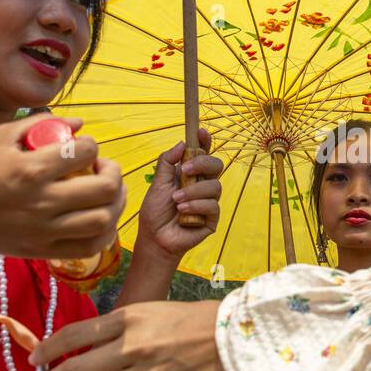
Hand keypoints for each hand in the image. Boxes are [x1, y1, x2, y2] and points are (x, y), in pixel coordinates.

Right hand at [0, 116, 125, 260]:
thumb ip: (40, 124)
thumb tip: (80, 123)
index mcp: (30, 169)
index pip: (84, 152)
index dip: (92, 145)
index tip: (84, 148)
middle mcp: (41, 201)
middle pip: (104, 188)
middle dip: (113, 172)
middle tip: (103, 168)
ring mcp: (43, 229)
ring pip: (103, 220)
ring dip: (114, 203)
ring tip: (107, 194)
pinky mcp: (42, 250)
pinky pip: (89, 247)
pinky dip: (105, 233)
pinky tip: (100, 218)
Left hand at [33, 300, 224, 370]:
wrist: (228, 337)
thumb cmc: (185, 320)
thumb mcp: (146, 311)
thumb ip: (115, 329)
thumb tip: (80, 349)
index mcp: (128, 318)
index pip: (75, 334)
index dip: (49, 348)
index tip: (35, 358)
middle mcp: (133, 346)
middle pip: (79, 368)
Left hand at [137, 127, 223, 259]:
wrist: (155, 238)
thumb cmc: (155, 211)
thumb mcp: (158, 183)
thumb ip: (168, 162)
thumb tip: (182, 143)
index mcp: (191, 174)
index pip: (203, 153)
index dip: (205, 141)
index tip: (201, 132)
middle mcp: (202, 185)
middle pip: (216, 165)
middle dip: (202, 164)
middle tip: (186, 169)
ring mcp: (209, 201)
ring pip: (215, 186)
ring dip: (193, 191)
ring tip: (175, 201)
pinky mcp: (212, 218)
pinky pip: (213, 205)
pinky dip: (196, 206)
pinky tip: (182, 212)